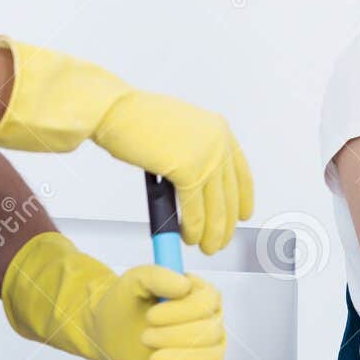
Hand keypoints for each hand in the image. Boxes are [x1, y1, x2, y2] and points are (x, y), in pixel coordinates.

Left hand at [1, 232, 226, 359]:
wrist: (100, 323)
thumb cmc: (117, 300)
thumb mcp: (133, 280)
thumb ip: (156, 276)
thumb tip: (179, 283)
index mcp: (196, 294)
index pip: (210, 304)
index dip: (184, 314)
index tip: (154, 318)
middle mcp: (203, 319)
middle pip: (211, 332)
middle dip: (177, 338)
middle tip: (146, 338)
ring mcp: (198, 346)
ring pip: (211, 356)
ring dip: (181, 358)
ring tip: (152, 355)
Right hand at [93, 91, 252, 254]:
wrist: (116, 111)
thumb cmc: (137, 120)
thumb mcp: (179, 133)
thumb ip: (194, 155)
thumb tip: (198, 185)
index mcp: (219, 130)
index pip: (240, 173)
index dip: (243, 199)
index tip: (243, 216)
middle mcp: (219, 142)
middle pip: (230, 195)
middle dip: (225, 224)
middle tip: (220, 241)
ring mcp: (207, 156)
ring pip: (216, 207)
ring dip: (212, 233)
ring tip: (206, 247)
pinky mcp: (189, 170)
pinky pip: (195, 210)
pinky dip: (193, 229)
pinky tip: (189, 238)